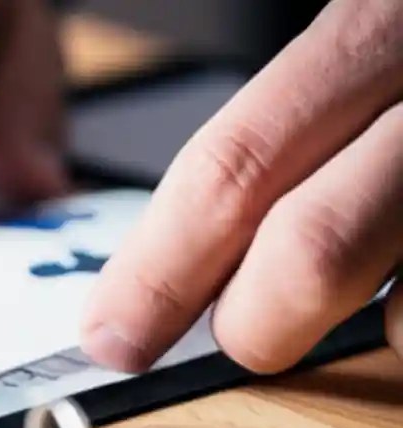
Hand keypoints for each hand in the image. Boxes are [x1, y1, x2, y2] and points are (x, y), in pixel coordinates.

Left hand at [82, 0, 402, 372]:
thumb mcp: (376, 53)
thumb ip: (297, 137)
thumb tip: (188, 264)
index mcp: (377, 31)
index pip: (233, 166)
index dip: (158, 269)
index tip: (112, 334)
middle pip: (316, 250)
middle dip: (255, 324)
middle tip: (242, 335)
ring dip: (364, 330)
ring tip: (364, 297)